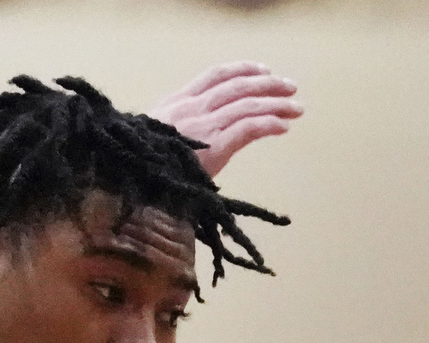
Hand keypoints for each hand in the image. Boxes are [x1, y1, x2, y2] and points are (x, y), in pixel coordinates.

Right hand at [148, 61, 302, 177]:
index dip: (242, 69)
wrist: (133, 187)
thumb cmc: (142, 169)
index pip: (214, 76)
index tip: (262, 71)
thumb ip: (173, 126)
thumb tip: (193, 130)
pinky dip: (269, 124)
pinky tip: (282, 127)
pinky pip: (249, 128)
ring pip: (248, 104)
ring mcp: (203, 127)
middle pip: (238, 86)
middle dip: (268, 83)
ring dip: (277, 104)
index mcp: (175, 104)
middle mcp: (191, 109)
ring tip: (295, 109)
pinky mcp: (214, 148)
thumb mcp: (151, 137)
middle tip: (290, 87)